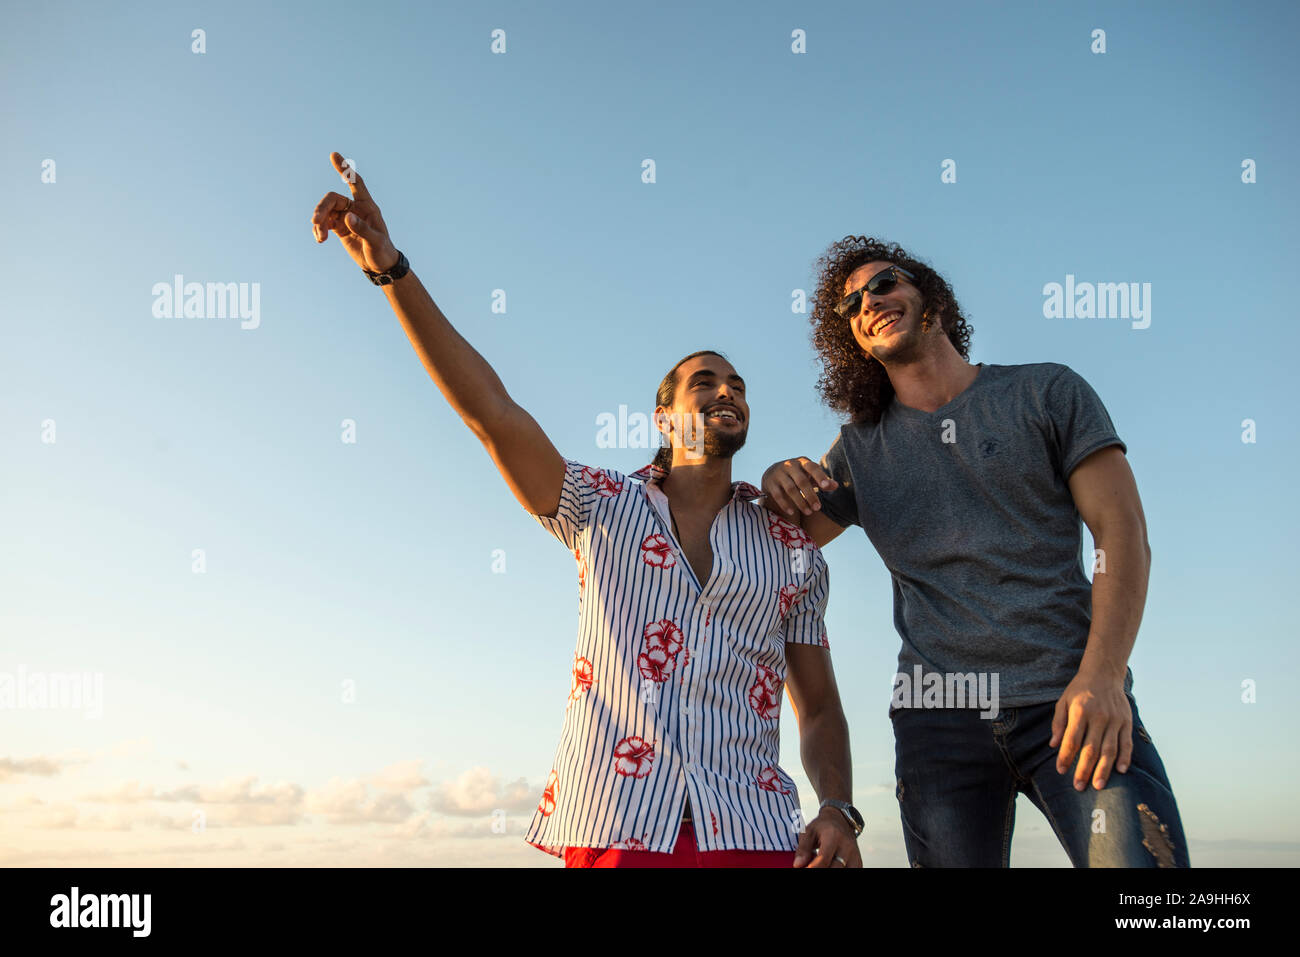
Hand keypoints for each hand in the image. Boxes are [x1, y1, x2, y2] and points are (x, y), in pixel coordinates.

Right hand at [310, 151, 399, 273]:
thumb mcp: (375, 241)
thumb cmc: (382, 251)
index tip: (333, 155)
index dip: (345, 169)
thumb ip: (363, 229)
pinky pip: (324, 224)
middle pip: (333, 199)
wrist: (379, 265)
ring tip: (320, 237)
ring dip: (319, 222)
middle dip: (322, 208)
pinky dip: (319, 230)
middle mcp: (354, 208)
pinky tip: (319, 239)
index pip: (355, 183)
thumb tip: (347, 217)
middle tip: (316, 222)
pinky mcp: (338, 228)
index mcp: (367, 206)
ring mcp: (345, 217)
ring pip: (326, 211)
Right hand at [760, 457, 837, 517]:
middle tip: (818, 508)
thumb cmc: (799, 475)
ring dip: (800, 502)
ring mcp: (779, 474)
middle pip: (801, 481)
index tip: (826, 487)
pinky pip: (778, 495)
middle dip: (810, 495)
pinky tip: (792, 512)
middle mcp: (790, 466)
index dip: (820, 477)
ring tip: (809, 512)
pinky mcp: (770, 483)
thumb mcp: (811, 476)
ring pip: (790, 489)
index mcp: (803, 462)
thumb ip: (823, 481)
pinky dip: (785, 504)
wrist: (773, 473)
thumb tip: (836, 486)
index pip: (812, 468)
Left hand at [793, 808, 861, 867]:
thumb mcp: (808, 831)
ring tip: (821, 866)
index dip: (812, 868)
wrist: (840, 819)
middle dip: (822, 871)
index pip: (824, 858)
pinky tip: (831, 867)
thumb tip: (797, 865)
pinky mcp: (858, 862)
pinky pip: (852, 871)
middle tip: (810, 867)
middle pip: (835, 868)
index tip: (804, 869)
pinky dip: (840, 871)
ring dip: (832, 871)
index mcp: (833, 836)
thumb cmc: (821, 826)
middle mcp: (846, 846)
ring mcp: (855, 855)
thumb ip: (803, 848)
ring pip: (845, 871)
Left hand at [1050, 666, 1132, 790]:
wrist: (1104, 673)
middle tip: (1079, 787)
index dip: (1066, 756)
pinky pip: (1127, 743)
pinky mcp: (1126, 721)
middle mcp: (1099, 716)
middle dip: (1084, 769)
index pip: (1072, 739)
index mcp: (1080, 711)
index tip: (1060, 770)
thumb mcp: (1063, 701)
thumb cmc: (1080, 689)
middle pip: (1091, 748)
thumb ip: (1058, 723)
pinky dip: (1125, 757)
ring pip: (1110, 749)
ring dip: (1104, 769)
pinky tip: (1121, 771)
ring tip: (1098, 785)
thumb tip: (1053, 745)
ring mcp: (1115, 720)